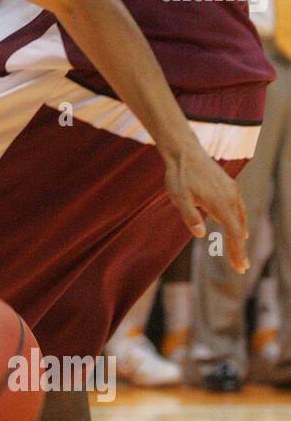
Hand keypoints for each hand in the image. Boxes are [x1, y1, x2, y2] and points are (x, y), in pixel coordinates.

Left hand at [162, 142, 248, 273]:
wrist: (184, 151)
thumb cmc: (179, 175)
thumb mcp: (178, 197)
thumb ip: (190, 215)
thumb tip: (201, 234)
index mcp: (220, 202)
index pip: (234, 232)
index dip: (237, 251)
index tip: (240, 266)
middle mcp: (230, 197)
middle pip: (239, 229)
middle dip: (240, 249)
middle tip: (241, 268)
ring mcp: (232, 191)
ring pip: (241, 219)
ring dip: (241, 238)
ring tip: (239, 254)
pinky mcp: (229, 186)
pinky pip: (239, 209)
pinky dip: (240, 223)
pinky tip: (240, 229)